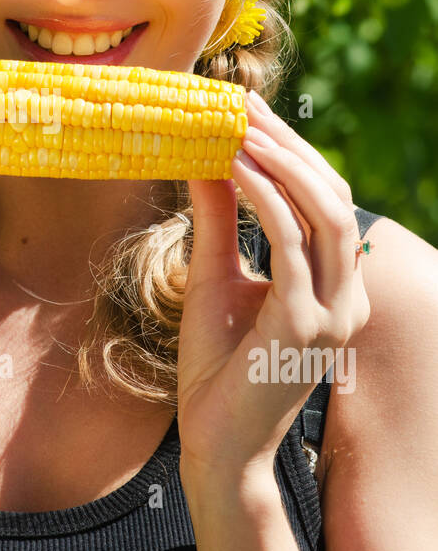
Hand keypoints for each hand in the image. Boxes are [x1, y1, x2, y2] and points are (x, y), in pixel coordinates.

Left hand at [177, 89, 370, 478]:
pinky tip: (231, 167)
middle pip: (330, 194)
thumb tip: (205, 159)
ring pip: (322, 211)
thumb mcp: (214, 278)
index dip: (290, 150)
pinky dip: (262, 196)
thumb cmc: (216, 370)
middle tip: (241, 104)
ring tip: (235, 126)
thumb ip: (218, 221)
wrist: (215, 446)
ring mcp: (332, 312)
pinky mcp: (304, 325)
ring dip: (279, 160)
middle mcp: (346, 296)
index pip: (324, 199)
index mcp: (334, 286)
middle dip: (286, 143)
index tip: (247, 110)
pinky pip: (290, 243)